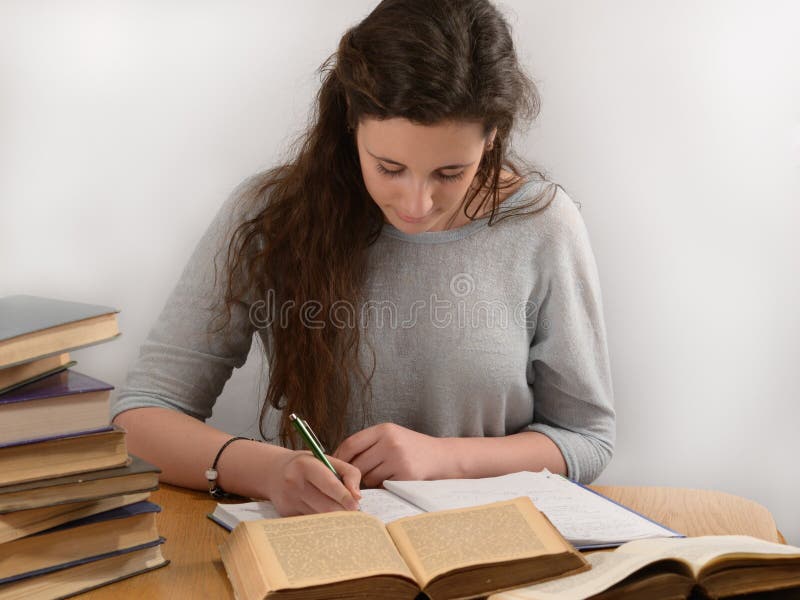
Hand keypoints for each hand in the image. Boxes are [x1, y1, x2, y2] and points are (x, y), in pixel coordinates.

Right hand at [264, 449, 361, 515]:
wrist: (273, 472)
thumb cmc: (307, 465)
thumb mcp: (327, 460)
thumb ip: (348, 473)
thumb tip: (357, 496)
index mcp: (306, 465)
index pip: (330, 484)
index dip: (345, 497)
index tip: (356, 505)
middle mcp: (294, 483)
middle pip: (326, 506)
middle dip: (343, 512)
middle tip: (353, 514)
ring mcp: (289, 500)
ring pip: (319, 517)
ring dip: (334, 519)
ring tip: (342, 514)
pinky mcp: (286, 514)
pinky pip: (310, 522)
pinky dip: (322, 521)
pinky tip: (326, 517)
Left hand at [333, 423, 448, 487]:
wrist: (442, 456)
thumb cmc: (411, 447)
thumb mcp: (391, 436)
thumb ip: (368, 444)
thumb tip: (338, 461)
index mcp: (384, 429)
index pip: (351, 444)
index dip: (339, 457)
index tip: (334, 466)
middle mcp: (391, 443)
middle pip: (357, 464)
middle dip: (354, 474)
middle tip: (357, 477)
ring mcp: (399, 460)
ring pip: (368, 478)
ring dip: (370, 481)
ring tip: (385, 473)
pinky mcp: (406, 476)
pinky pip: (382, 486)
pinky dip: (383, 486)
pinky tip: (394, 479)